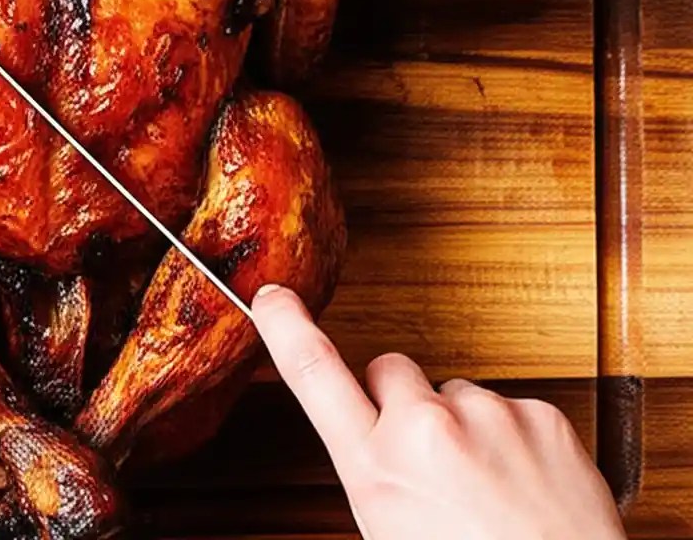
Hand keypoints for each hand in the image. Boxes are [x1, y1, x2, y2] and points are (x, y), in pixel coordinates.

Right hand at [251, 285, 627, 539]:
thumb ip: (376, 474)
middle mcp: (426, 430)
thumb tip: (380, 449)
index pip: (315, 375)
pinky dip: (512, 440)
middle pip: (389, 370)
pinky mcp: (540, 415)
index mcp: (376, 468)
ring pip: (455, 394)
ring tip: (486, 487)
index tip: (274, 297)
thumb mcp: (390, 530)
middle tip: (425, 456)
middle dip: (399, 400)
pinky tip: (521, 484)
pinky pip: (509, 409)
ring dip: (463, 427)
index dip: (287, 328)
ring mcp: (488, 415)